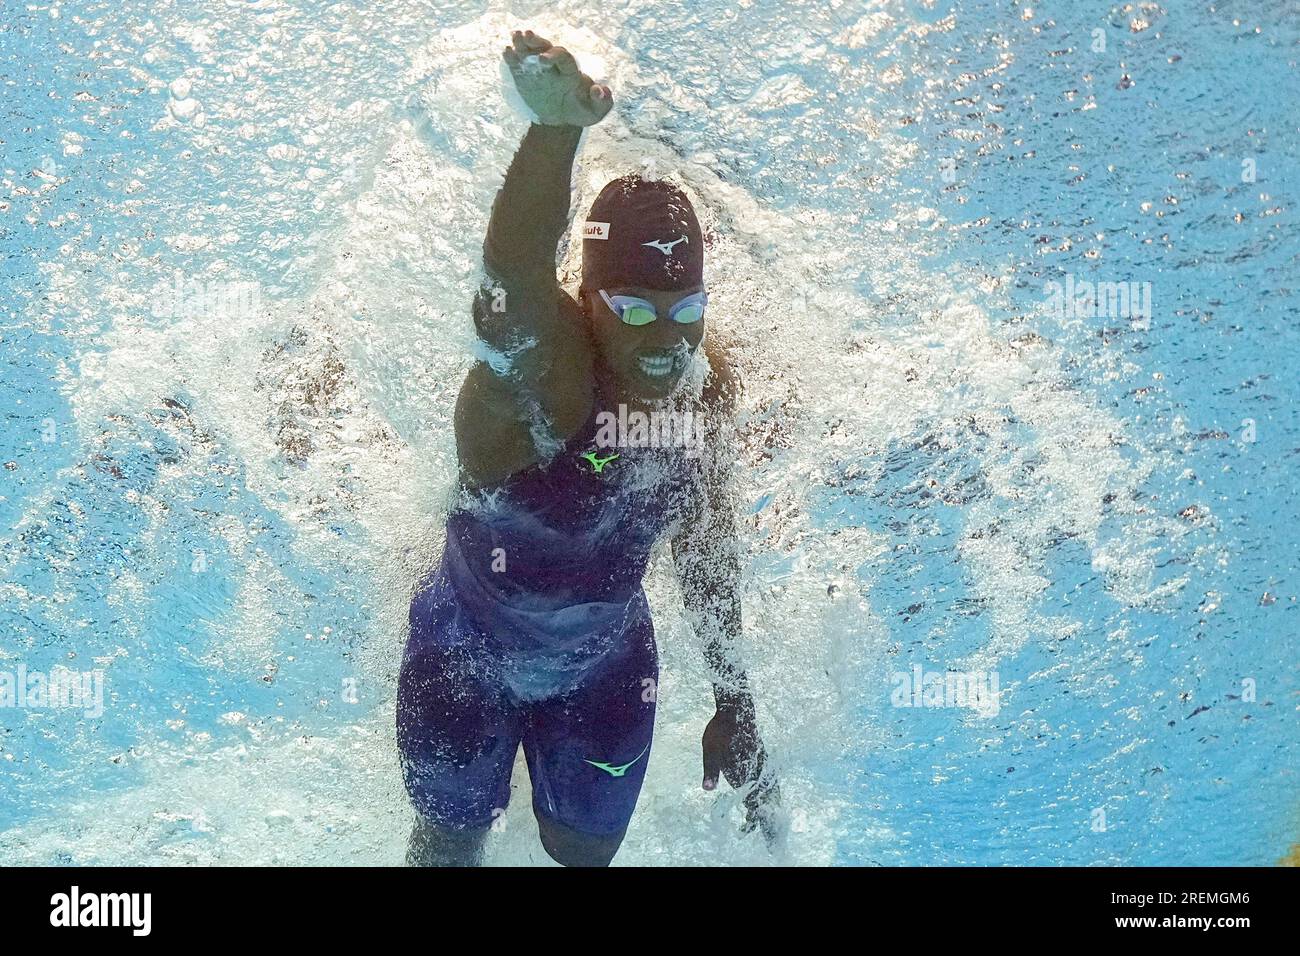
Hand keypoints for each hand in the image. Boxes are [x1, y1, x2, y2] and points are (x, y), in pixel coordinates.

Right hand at [502, 29, 611, 127]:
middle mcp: (553, 66)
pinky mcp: (525, 76)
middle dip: (537, 42)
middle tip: (526, 35)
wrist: (562, 119)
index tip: (543, 60)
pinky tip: (506, 52)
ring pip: (530, 52)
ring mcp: (537, 69)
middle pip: (546, 48)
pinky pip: (518, 65)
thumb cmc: (581, 111)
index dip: (554, 56)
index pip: (563, 58)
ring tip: (515, 36)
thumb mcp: (595, 112)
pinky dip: (512, 58)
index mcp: (570, 72)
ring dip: (522, 43)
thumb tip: (600, 90)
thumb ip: (603, 102)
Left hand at [702, 703, 781, 844]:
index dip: (761, 825)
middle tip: (775, 847)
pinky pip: (769, 786)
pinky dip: (769, 799)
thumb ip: (711, 770)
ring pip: (771, 797)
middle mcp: (759, 773)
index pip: (757, 806)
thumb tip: (707, 789)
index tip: (766, 842)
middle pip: (769, 806)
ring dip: (769, 814)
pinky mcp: (761, 762)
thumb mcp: (711, 750)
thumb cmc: (721, 730)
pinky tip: (761, 804)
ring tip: (765, 831)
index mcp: (748, 774)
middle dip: (771, 827)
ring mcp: (762, 768)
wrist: (737, 710)